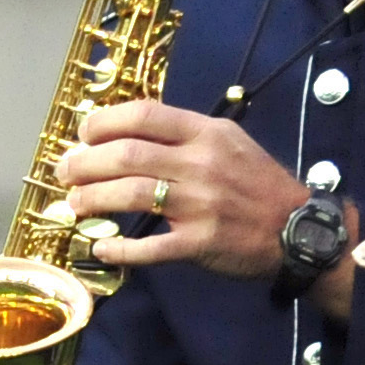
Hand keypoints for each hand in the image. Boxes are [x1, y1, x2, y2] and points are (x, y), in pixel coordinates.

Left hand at [47, 99, 350, 308]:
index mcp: (206, 133)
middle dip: (85, 162)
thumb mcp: (229, 142)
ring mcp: (200, 204)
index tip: (83, 133)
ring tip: (75, 203)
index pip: (144, 115)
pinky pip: (149, 247)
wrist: (299, 230)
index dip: (104, 122)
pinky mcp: (201, 243)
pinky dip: (119, 249)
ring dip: (92, 199)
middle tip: (65, 172)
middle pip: (127, 155)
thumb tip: (127, 132)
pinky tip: (101, 248)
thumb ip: (184, 135)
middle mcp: (201, 164)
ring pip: (131, 195)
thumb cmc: (257, 184)